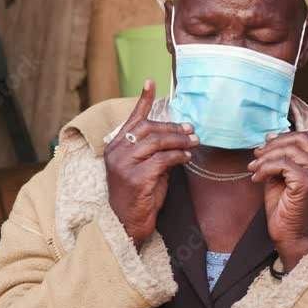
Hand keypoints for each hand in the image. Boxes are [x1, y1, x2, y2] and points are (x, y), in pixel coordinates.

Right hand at [104, 79, 197, 247]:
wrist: (126, 225)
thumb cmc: (138, 197)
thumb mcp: (144, 169)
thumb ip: (152, 152)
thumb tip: (176, 138)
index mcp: (115, 147)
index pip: (132, 119)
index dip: (143, 100)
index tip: (151, 82)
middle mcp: (116, 152)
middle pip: (149, 128)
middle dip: (173, 127)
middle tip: (191, 130)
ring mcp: (124, 165)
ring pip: (157, 142)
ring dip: (179, 141)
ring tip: (193, 142)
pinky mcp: (136, 178)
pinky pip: (163, 159)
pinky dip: (178, 157)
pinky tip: (186, 159)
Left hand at [249, 131, 307, 270]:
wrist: (289, 235)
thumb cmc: (286, 207)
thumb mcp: (283, 175)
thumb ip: (281, 157)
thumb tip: (270, 137)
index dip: (285, 136)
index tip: (266, 143)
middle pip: (299, 139)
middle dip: (273, 145)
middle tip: (257, 156)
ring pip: (289, 151)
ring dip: (266, 157)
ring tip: (254, 168)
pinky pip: (282, 165)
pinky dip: (265, 168)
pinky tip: (257, 179)